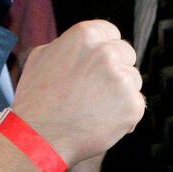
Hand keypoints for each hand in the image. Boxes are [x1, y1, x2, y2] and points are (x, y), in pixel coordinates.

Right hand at [12, 19, 144, 165]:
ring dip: (120, 93)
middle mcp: (107, 53)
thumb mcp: (41, 57)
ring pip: (133, 81)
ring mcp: (122, 79)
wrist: (38, 137)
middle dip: (116, 70)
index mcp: (86, 35)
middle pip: (127, 55)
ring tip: (93, 109)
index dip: (105, 50)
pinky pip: (136, 106)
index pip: (111, 33)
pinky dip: (124, 116)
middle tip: (94, 91)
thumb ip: (68, 45)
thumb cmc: (36, 100)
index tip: (98, 65)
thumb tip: (85, 45)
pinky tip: (100, 122)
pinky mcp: (132, 105)